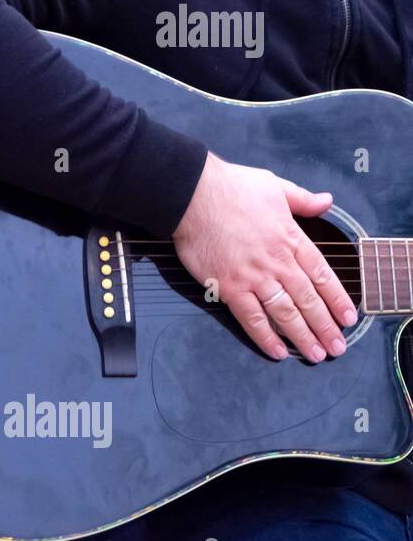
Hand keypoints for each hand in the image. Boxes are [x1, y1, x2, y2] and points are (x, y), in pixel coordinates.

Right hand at [172, 153, 357, 362]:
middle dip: (325, 326)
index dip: (337, 299)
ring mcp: (252, 277)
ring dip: (303, 336)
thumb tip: (326, 201)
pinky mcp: (227, 286)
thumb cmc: (231, 187)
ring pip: (285, 313)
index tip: (348, 317)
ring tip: (316, 354)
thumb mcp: (275, 186)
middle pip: (308, 299)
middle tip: (337, 346)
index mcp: (290, 238)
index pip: (321, 275)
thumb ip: (302, 199)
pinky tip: (277, 351)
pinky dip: (265, 337)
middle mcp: (276, 262)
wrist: (193, 194)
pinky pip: (250, 318)